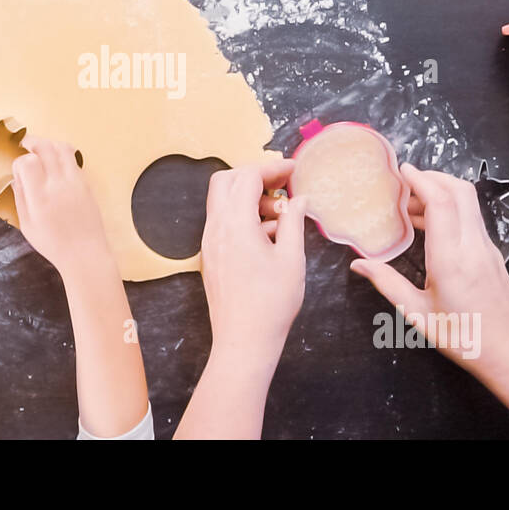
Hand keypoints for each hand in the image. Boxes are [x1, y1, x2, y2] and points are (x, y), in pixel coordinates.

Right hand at [11, 137, 113, 281]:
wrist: (85, 253)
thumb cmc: (52, 244)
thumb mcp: (26, 224)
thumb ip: (20, 197)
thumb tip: (16, 176)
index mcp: (40, 197)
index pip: (28, 162)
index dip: (19, 162)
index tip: (18, 172)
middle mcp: (59, 184)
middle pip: (45, 147)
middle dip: (32, 143)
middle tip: (25, 147)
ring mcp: (76, 181)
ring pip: (62, 148)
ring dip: (49, 145)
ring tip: (41, 152)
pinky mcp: (86, 183)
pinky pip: (73, 159)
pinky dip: (62, 155)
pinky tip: (56, 165)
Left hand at [200, 159, 306, 362]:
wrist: (243, 342)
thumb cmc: (270, 305)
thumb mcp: (291, 259)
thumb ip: (294, 222)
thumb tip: (300, 200)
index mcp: (235, 225)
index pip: (248, 177)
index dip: (272, 167)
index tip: (293, 170)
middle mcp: (215, 229)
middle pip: (227, 180)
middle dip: (256, 175)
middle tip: (283, 184)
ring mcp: (209, 243)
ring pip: (222, 201)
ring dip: (249, 197)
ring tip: (280, 215)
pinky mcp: (210, 256)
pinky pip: (223, 222)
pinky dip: (243, 216)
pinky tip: (268, 234)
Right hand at [349, 163, 508, 418]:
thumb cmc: (463, 338)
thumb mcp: (418, 315)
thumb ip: (388, 284)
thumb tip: (358, 263)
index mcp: (452, 260)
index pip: (441, 203)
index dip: (421, 180)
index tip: (402, 170)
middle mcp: (473, 246)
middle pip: (460, 192)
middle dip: (432, 177)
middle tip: (404, 183)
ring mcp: (486, 248)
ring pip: (469, 203)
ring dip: (441, 192)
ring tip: (410, 204)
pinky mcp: (492, 253)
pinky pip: (471, 218)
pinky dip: (450, 208)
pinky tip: (429, 224)